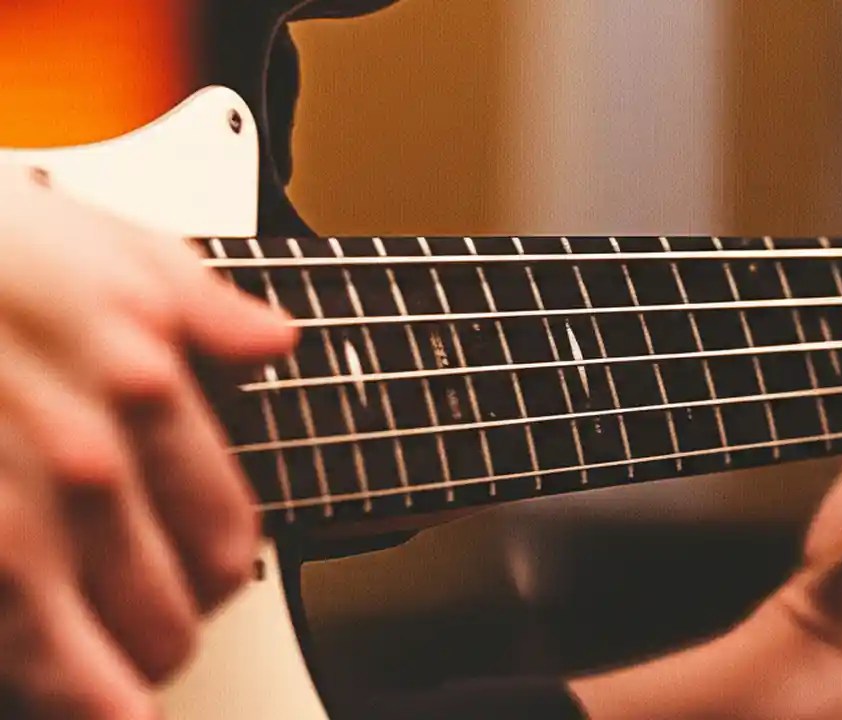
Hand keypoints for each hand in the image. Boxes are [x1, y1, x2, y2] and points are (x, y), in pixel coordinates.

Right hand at [0, 165, 295, 717]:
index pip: (226, 532)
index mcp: (146, 387)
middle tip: (150, 627)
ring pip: (102, 668)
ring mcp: (14, 525)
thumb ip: (199, 301)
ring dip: (115, 690)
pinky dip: (62, 701)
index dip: (222, 572)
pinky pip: (27, 668)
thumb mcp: (97, 242)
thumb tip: (276, 339)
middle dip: (167, 631)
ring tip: (112, 689)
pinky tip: (70, 706)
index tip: (209, 578)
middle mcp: (91, 467)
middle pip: (172, 611)